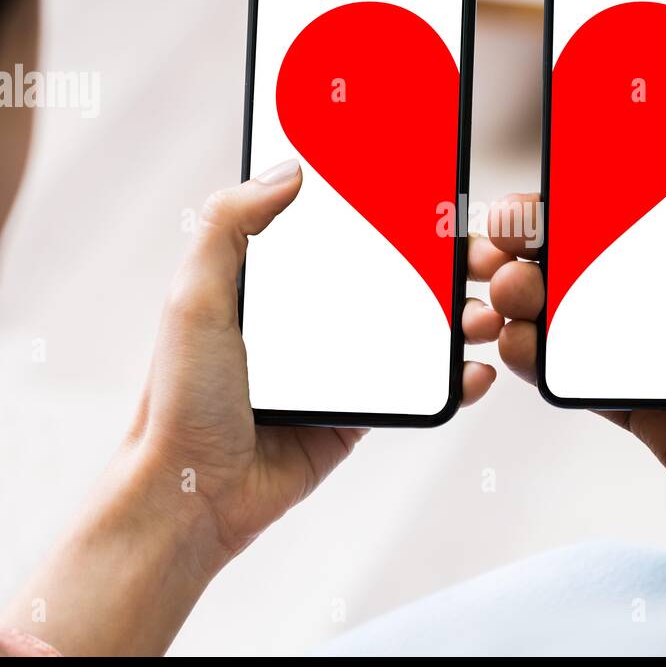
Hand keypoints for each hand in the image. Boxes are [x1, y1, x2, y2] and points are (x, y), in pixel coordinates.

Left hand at [128, 159, 502, 566]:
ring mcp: (337, 366)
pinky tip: (475, 368)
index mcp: (267, 281)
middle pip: (385, 274)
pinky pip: (415, 388)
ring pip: (411, 329)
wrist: (195, 496)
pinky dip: (452, 378)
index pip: (335, 229)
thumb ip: (228, 227)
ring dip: (456, 316)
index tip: (427, 189)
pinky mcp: (358, 413)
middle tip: (475, 253)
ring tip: (485, 310)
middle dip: (437, 261)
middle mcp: (307, 318)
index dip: (380, 207)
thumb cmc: (180, 399)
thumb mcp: (193, 299)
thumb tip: (288, 170)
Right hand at [488, 117, 665, 523]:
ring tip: (504, 280)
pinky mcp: (641, 402)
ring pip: (574, 305)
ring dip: (523, 284)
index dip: (610, 173)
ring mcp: (663, 350)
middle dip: (542, 228)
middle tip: (508, 223)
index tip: (562, 154)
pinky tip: (514, 333)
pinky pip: (572, 372)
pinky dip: (530, 351)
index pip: (663, 195)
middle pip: (603, 246)